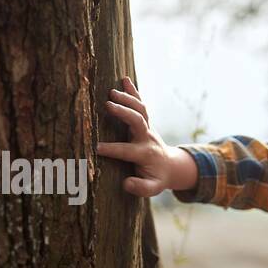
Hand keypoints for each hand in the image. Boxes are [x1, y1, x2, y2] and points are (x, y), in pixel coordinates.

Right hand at [95, 77, 195, 196]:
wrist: (170, 166)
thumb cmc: (157, 178)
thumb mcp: (153, 187)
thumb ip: (142, 188)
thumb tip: (127, 184)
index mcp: (146, 154)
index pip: (128, 150)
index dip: (113, 149)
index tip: (97, 148)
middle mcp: (147, 137)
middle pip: (138, 121)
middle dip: (124, 113)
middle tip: (107, 105)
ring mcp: (148, 127)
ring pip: (140, 109)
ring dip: (127, 99)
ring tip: (111, 92)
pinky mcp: (146, 121)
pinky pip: (141, 104)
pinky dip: (133, 91)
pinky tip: (124, 79)